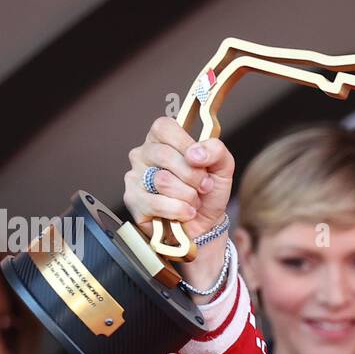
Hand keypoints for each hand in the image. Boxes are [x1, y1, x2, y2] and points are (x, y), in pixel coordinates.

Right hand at [124, 117, 234, 299]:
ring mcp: (134, 177)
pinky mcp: (133, 200)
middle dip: (192, 176)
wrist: (206, 226)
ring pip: (162, 180)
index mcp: (162, 139)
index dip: (185, 144)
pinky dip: (178, 210)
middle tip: (203, 187)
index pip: (164, 127)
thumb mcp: (222, 167)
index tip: (201, 161)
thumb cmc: (208, 193)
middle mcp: (144, 154)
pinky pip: (156, 203)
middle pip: (164, 154)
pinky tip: (184, 213)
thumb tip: (195, 153)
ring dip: (188, 196)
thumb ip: (216, 150)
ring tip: (193, 201)